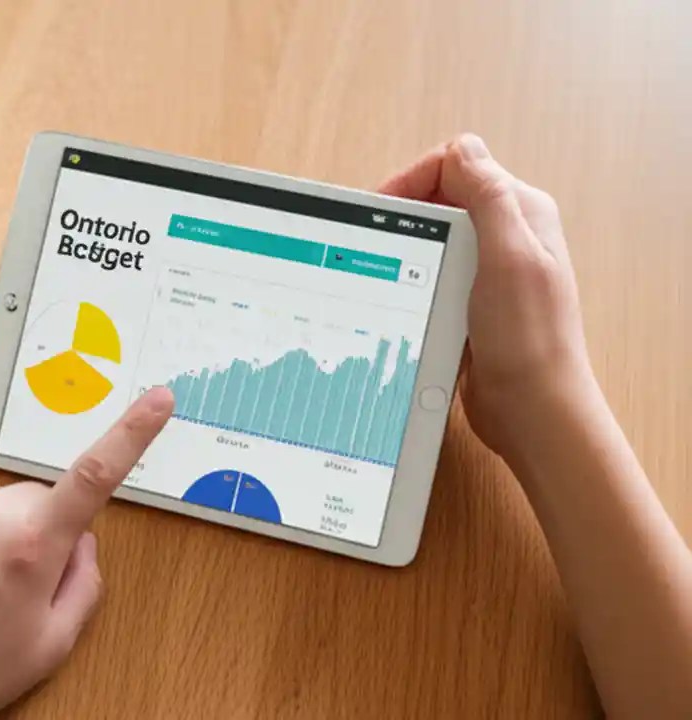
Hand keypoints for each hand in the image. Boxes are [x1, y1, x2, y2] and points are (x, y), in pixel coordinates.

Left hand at [0, 388, 173, 719]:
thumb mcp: (51, 645)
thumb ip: (84, 585)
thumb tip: (85, 541)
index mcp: (33, 549)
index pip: (95, 476)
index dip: (132, 432)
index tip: (158, 398)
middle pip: (43, 500)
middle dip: (45, 530)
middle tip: (21, 589)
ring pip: (2, 508)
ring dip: (3, 536)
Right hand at [378, 134, 594, 464]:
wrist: (532, 408)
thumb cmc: (527, 339)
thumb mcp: (509, 257)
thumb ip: (489, 197)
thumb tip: (462, 148)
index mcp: (521, 211)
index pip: (457, 164)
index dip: (412, 178)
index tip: (380, 208)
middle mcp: (508, 233)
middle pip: (440, 195)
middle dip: (402, 209)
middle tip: (372, 238)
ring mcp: (490, 266)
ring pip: (433, 232)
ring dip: (406, 243)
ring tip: (385, 267)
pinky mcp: (472, 298)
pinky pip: (433, 268)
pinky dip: (412, 273)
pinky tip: (402, 292)